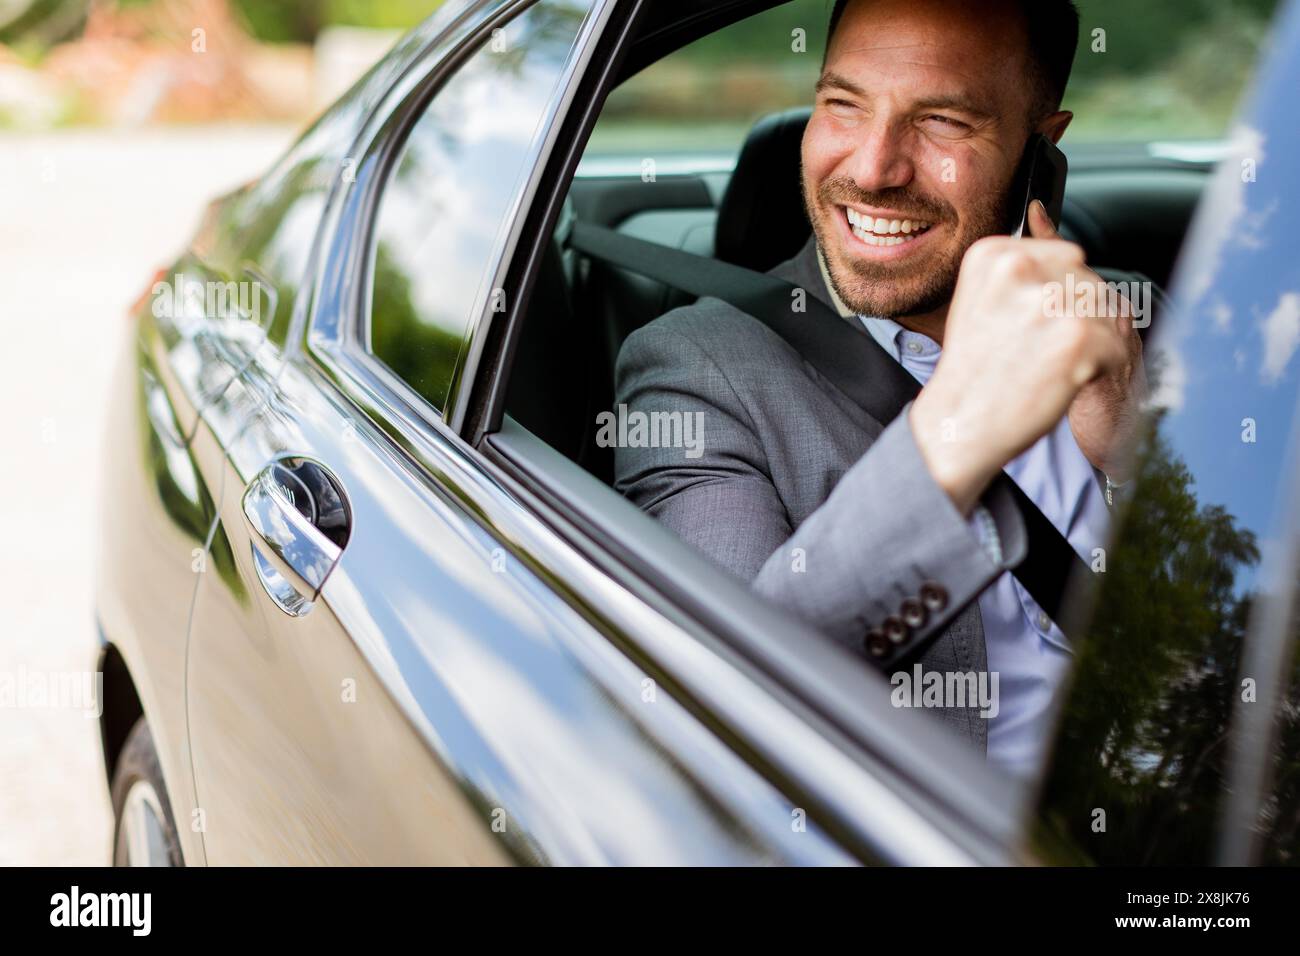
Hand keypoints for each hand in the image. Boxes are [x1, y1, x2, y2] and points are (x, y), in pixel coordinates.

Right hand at [909, 200, 1132, 512]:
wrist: (959, 425)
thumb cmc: (974, 369)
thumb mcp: (983, 296)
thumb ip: (1019, 257)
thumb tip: (1043, 212)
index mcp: (993, 254)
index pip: (1066, 256)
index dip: (1061, 296)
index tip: (1034, 324)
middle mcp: (1019, 268)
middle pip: (1090, 283)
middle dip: (1078, 318)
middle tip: (1038, 351)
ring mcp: (1050, 301)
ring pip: (1107, 311)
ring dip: (1090, 344)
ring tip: (1047, 366)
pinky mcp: (1078, 336)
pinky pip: (1116, 343)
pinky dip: (1098, 368)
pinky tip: (1061, 379)